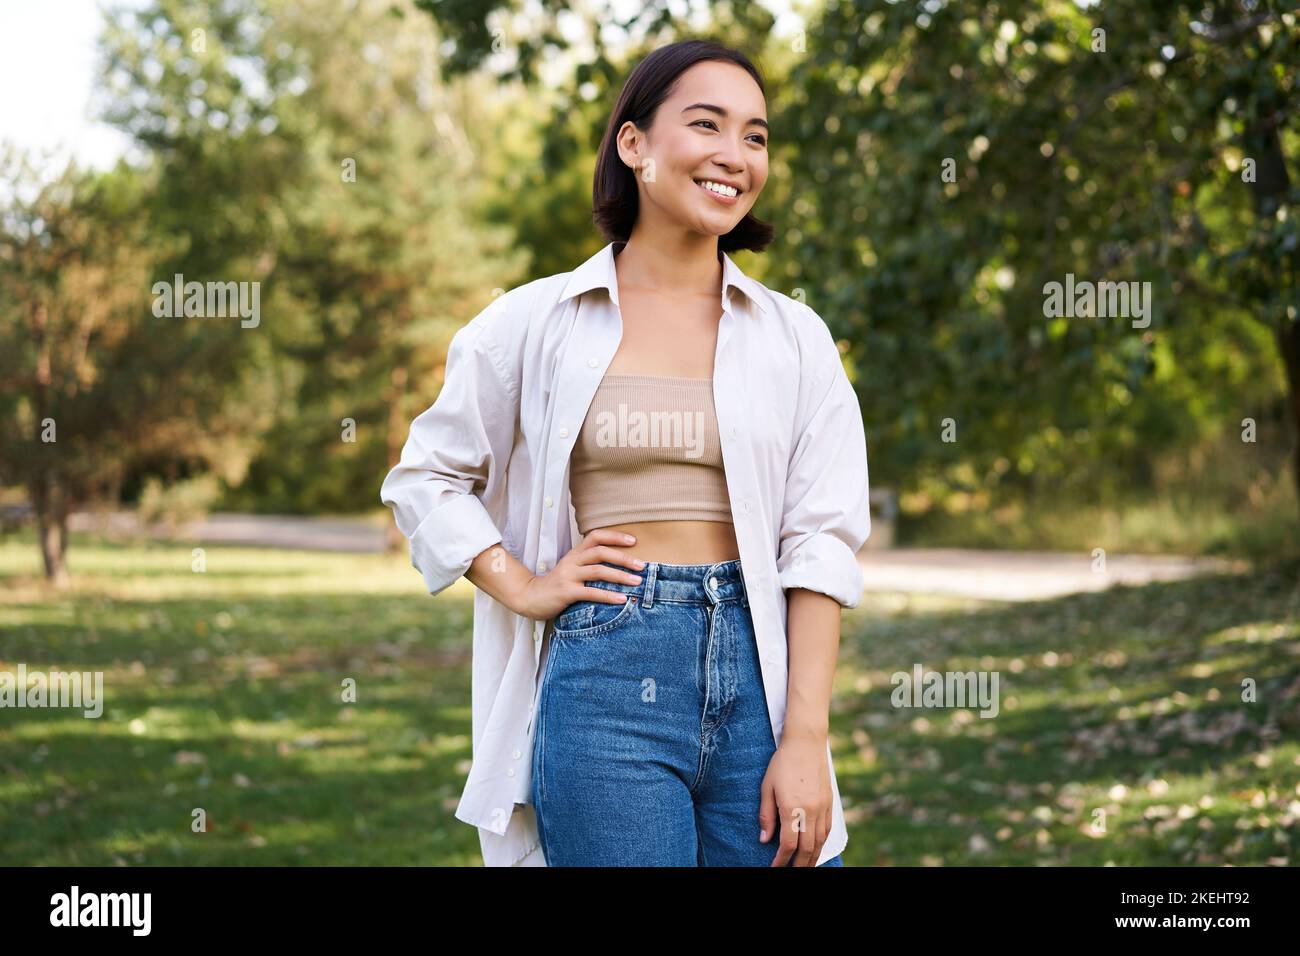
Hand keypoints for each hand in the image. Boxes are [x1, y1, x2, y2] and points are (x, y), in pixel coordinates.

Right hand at [515, 529, 645, 621]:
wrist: (530, 597)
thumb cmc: (556, 585)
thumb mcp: (571, 569)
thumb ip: (589, 564)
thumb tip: (619, 566)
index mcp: (575, 553)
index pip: (596, 536)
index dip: (615, 536)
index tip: (634, 541)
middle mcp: (572, 561)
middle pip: (600, 552)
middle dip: (623, 557)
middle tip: (642, 565)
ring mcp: (568, 576)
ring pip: (598, 571)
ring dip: (620, 576)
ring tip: (637, 582)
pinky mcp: (566, 592)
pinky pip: (591, 592)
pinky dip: (608, 595)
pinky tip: (622, 599)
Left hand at [760, 734, 832, 865]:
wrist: (806, 743)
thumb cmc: (783, 763)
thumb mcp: (767, 787)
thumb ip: (766, 815)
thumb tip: (765, 839)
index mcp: (792, 808)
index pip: (788, 845)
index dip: (781, 860)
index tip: (774, 867)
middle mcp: (810, 811)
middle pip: (806, 849)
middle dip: (798, 865)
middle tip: (790, 872)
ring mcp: (823, 808)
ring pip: (819, 842)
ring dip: (812, 858)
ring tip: (804, 866)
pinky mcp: (830, 803)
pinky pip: (827, 830)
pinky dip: (821, 843)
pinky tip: (815, 848)